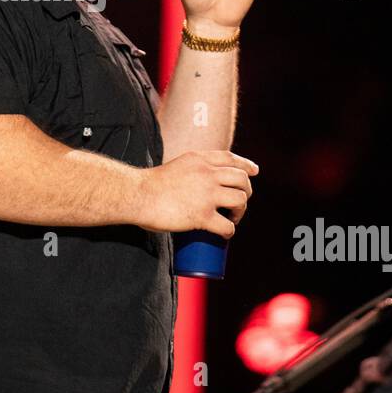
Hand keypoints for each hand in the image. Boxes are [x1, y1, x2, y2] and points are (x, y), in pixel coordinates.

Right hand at [136, 150, 258, 237]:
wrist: (137, 195)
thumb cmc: (150, 185)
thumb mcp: (176, 167)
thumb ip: (191, 171)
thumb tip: (200, 185)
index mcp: (199, 159)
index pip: (231, 158)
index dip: (246, 165)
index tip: (254, 171)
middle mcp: (207, 173)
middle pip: (242, 180)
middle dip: (246, 192)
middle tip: (238, 204)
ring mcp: (206, 194)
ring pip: (240, 200)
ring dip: (240, 211)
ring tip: (232, 218)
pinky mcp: (202, 215)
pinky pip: (228, 225)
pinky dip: (229, 231)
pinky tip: (224, 234)